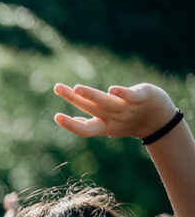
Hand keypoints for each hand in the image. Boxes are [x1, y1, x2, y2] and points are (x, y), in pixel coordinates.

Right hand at [53, 82, 177, 140]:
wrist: (160, 119)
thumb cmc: (130, 120)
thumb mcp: (111, 125)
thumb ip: (95, 124)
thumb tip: (76, 122)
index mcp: (104, 126)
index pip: (85, 130)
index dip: (71, 125)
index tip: (56, 116)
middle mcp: (114, 118)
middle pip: (91, 108)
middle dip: (73, 99)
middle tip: (57, 87)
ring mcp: (127, 108)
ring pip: (107, 103)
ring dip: (91, 96)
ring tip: (77, 88)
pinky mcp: (142, 96)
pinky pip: (131, 96)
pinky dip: (121, 93)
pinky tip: (112, 89)